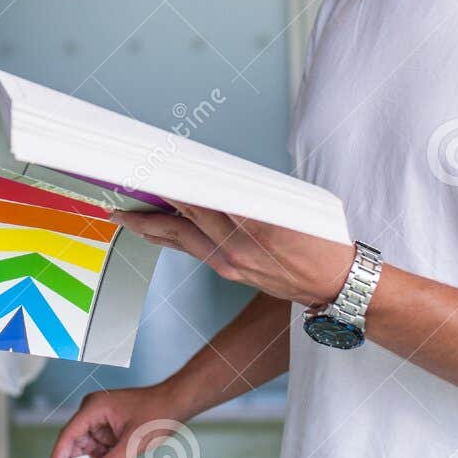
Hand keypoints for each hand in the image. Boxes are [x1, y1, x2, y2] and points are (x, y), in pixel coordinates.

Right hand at [48, 384, 189, 457]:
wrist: (176, 403)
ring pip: (88, 450)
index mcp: (93, 408)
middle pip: (76, 445)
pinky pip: (100, 448)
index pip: (68, 436)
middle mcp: (92, 412)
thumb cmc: (157, 413)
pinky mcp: (109, 427)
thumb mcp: (135, 442)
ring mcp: (101, 420)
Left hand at [114, 196, 354, 308]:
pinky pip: (192, 251)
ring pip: (180, 238)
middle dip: (149, 204)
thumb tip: (215, 176)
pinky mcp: (230, 272)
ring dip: (150, 226)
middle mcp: (237, 245)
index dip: (173, 186)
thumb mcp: (293, 205)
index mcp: (255, 223)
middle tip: (121, 191)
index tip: (150, 172)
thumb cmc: (322, 240)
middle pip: (183, 218)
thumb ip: (251, 192)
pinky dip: (171, 238)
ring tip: (124, 215)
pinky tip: (156, 231)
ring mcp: (230, 262)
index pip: (203, 198)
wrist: (336, 285)